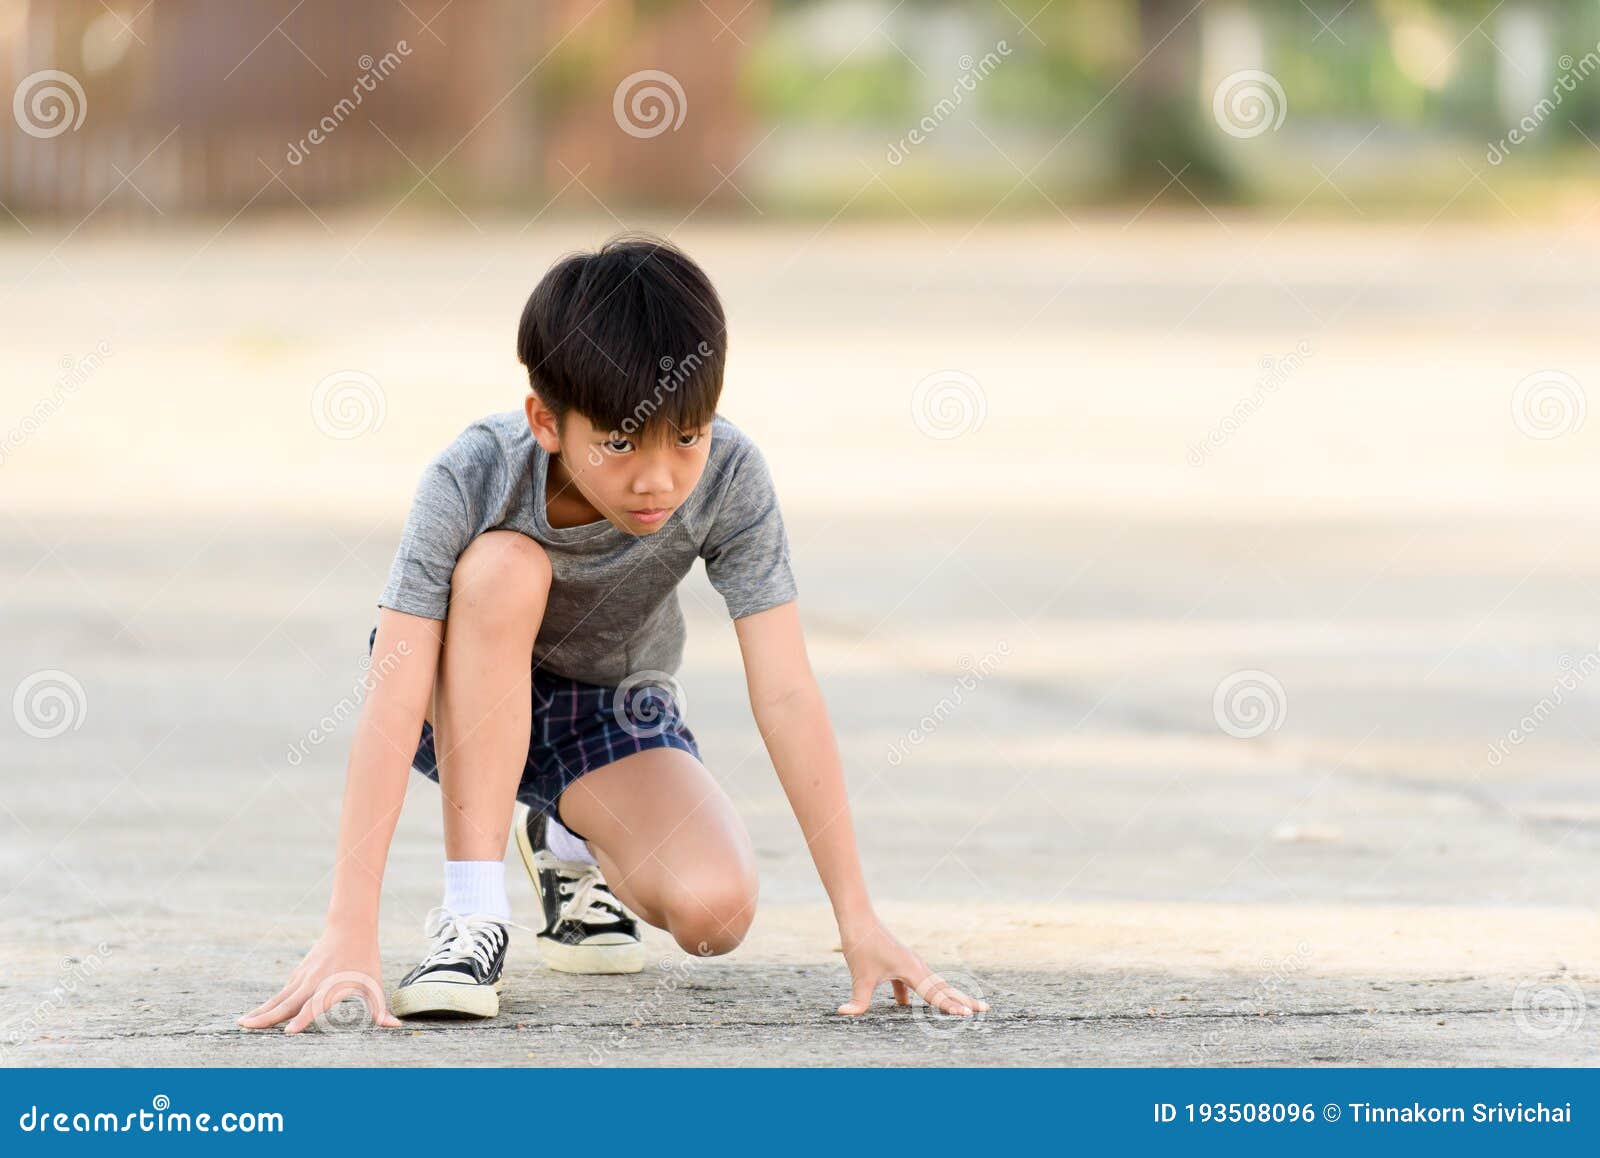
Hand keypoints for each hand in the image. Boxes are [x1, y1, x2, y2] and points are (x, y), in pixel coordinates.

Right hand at [237, 927, 399, 1033]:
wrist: (350, 927)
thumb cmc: (365, 959)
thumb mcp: (374, 984)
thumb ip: (380, 1008)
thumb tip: (395, 1026)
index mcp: (331, 987)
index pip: (314, 1006)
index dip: (303, 1020)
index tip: (289, 1032)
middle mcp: (313, 983)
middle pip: (287, 1003)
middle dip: (267, 1017)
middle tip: (245, 1027)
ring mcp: (302, 978)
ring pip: (279, 998)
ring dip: (261, 1011)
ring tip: (242, 1023)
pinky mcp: (298, 975)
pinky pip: (281, 993)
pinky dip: (267, 1003)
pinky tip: (257, 1013)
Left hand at [835, 919, 987, 1016]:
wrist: (858, 920)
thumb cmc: (861, 946)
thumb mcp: (860, 977)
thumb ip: (857, 1000)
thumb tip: (843, 1013)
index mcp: (912, 971)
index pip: (935, 994)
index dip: (950, 1007)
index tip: (967, 1015)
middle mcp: (916, 967)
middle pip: (944, 988)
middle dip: (964, 999)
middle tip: (985, 1008)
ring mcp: (910, 964)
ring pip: (933, 985)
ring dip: (947, 996)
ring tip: (963, 1007)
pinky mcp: (900, 963)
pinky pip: (913, 983)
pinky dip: (914, 995)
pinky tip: (904, 1006)